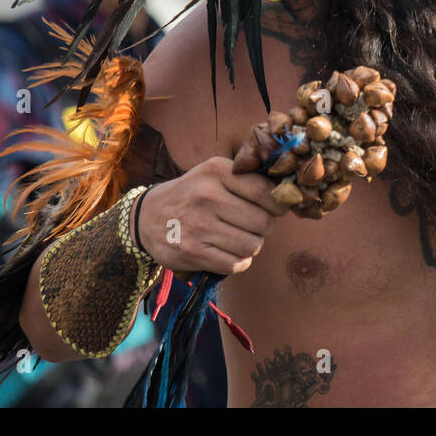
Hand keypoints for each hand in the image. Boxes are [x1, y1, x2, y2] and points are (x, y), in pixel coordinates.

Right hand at [136, 154, 289, 276]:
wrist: (146, 217)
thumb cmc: (192, 194)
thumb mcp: (214, 173)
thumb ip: (248, 179)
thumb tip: (289, 194)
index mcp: (217, 171)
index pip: (266, 192)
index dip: (278, 205)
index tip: (274, 208)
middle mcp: (207, 196)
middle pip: (263, 223)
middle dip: (265, 228)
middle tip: (253, 225)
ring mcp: (198, 225)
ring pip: (252, 246)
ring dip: (251, 246)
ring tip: (239, 238)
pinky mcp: (191, 252)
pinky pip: (235, 264)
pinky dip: (238, 262)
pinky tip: (228, 252)